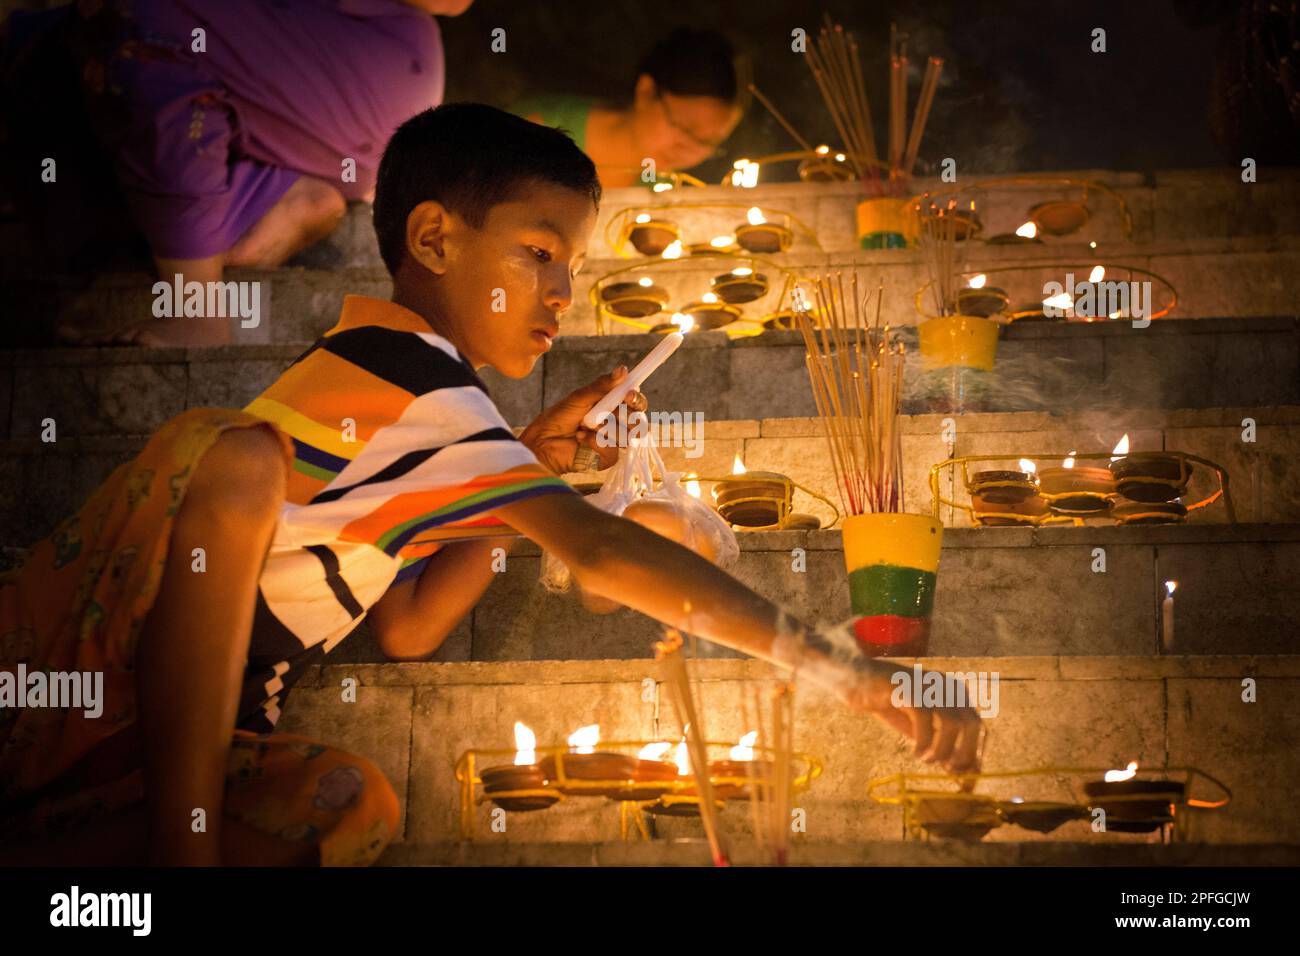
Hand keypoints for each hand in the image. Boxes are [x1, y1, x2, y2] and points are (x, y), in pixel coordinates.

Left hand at [519, 366, 648, 473]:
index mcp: (612, 406)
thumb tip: (623, 369)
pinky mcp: (607, 458)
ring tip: (585, 425)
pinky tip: (581, 437)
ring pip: (629, 435)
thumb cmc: (558, 418)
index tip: (629, 394)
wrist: (543, 441)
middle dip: (629, 416)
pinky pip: (613, 449)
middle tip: (612, 412)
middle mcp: (616, 424)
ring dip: (606, 428)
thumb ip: (602, 386)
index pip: (635, 402)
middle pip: (639, 420)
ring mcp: (613, 442)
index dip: (636, 399)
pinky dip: (596, 441)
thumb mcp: (580, 397)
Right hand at [843, 661, 985, 789]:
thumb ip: (943, 744)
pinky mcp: (909, 687)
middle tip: (947, 769)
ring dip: (941, 750)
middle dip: (964, 753)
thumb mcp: (921, 728)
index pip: (978, 726)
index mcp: (955, 693)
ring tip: (925, 760)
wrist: (857, 680)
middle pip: (972, 724)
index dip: (974, 753)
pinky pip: (925, 719)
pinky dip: (923, 742)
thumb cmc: (891, 704)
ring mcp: (928, 684)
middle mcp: (947, 686)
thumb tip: (967, 771)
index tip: (962, 775)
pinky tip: (915, 753)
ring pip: (951, 723)